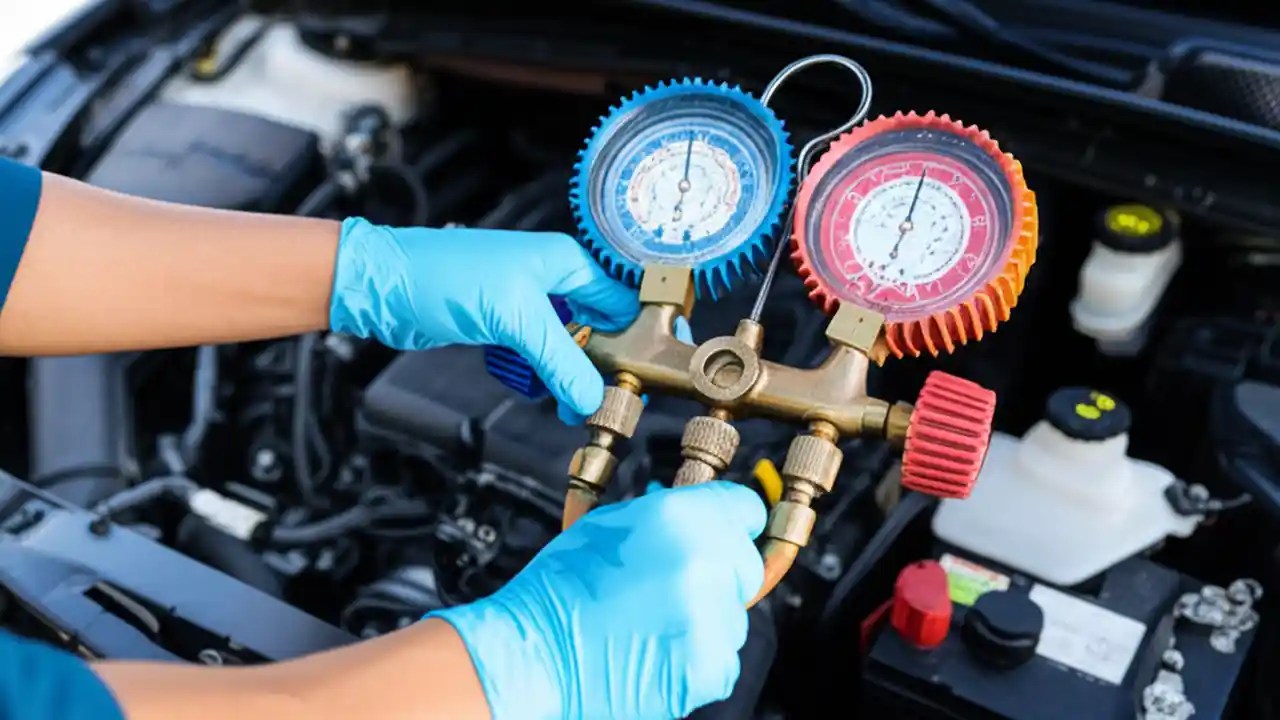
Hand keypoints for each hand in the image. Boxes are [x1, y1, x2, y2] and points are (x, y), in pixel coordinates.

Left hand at [329, 218, 638, 422]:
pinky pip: (541, 352)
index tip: (652, 369)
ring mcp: (528, 300)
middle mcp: (553, 276)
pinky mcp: (506, 322)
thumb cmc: (444, 278)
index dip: (641, 333)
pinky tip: (549, 392)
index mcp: (566, 261)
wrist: (384, 286)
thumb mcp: (514, 320)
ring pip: (570, 342)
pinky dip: (547, 373)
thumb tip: (592, 397)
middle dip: (607, 363)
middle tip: (614, 398)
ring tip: (578, 405)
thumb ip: (560, 361)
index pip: (623, 298)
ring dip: (574, 373)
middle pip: (601, 324)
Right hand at [430, 482, 765, 719]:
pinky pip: (723, 655)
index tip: (722, 530)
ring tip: (655, 618)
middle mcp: (705, 564)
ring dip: (707, 613)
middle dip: (719, 569)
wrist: (538, 654)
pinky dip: (698, 654)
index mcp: (682, 519)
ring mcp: (712, 619)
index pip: (746, 508)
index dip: (729, 520)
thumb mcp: (611, 524)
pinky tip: (657, 647)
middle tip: (675, 581)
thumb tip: (693, 509)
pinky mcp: (710, 667)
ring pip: (735, 612)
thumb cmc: (560, 590)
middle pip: (745, 562)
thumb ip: (666, 514)